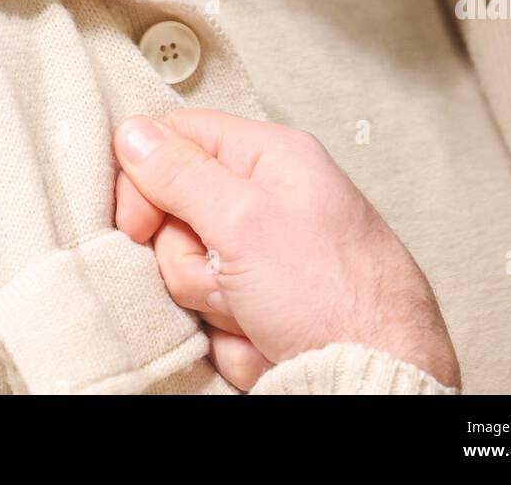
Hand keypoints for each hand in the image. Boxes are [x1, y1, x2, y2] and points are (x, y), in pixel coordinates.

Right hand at [113, 108, 460, 390]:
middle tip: (227, 276)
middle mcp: (269, 200)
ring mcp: (267, 258)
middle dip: (189, 259)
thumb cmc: (333, 292)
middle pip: (177, 214)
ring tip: (259, 313)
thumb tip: (133, 133)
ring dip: (215, 303)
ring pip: (192, 272)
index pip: (178, 136)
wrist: (377, 377)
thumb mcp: (245, 222)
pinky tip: (267, 339)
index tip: (138, 225)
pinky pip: (217, 315)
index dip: (146, 179)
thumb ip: (183, 174)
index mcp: (270, 157)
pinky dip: (235, 336)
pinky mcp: (266, 307)